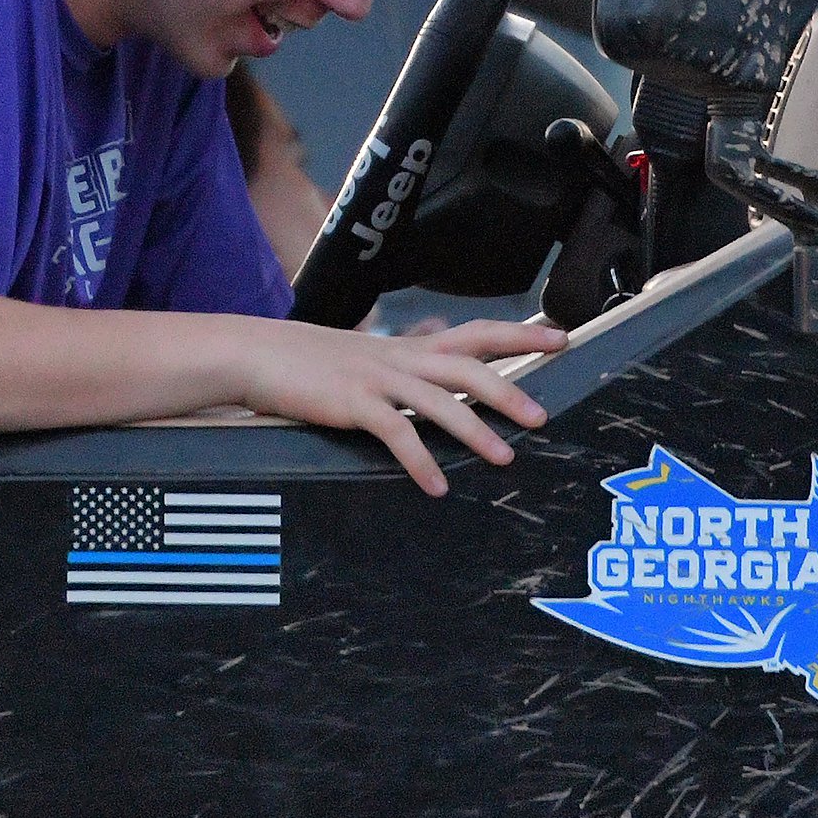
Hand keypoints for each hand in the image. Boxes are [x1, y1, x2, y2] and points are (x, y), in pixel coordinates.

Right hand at [231, 317, 565, 494]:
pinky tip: (437, 485)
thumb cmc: (309, 359)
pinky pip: (395, 433)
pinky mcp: (352, 403)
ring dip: (475, 431)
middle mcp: (400, 358)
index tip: (561, 336)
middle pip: (468, 366)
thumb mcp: (366, 354)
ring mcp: (377, 379)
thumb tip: (437, 357)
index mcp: (408, 347)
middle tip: (544, 415)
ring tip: (504, 458)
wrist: (256, 352)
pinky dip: (419, 461)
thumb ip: (405, 360)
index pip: (476, 332)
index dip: (521, 333)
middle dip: (510, 388)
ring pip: (439, 401)